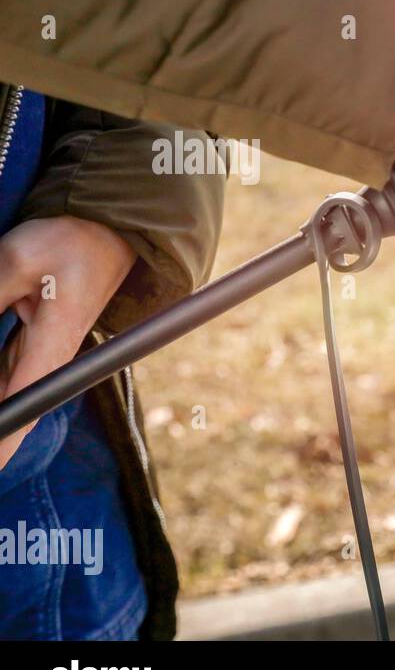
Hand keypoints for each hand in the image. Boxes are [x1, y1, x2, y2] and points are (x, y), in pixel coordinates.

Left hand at [0, 216, 134, 467]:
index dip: (4, 440)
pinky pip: (6, 371)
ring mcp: (43, 350)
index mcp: (53, 346)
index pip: (22, 405)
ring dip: (0, 407)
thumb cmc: (72, 240)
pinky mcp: (35, 338)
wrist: (108, 229)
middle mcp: (50, 357)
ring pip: (9, 392)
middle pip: (15, 408)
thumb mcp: (17, 260)